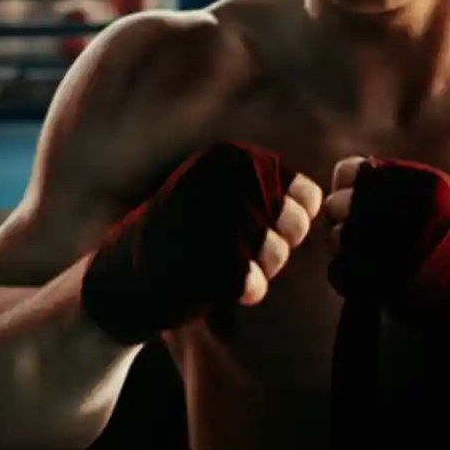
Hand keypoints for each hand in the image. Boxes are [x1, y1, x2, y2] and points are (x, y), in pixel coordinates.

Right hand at [81, 141, 321, 344]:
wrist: (118, 277)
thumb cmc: (181, 236)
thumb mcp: (219, 194)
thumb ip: (267, 189)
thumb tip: (331, 204)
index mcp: (230, 157)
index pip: (306, 192)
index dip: (294, 220)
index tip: (268, 229)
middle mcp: (223, 181)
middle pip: (297, 225)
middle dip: (280, 248)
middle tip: (245, 253)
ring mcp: (214, 219)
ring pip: (277, 254)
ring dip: (262, 270)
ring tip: (228, 266)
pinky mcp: (207, 260)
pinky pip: (255, 283)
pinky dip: (246, 292)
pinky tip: (220, 287)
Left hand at [324, 156, 449, 397]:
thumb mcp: (445, 197)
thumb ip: (399, 181)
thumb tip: (347, 175)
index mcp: (420, 186)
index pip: (352, 171)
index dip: (348, 184)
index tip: (357, 197)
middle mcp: (404, 213)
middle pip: (339, 204)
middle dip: (343, 216)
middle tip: (356, 229)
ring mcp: (392, 251)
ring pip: (337, 238)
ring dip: (344, 246)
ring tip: (366, 253)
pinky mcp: (382, 285)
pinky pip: (339, 271)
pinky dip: (346, 275)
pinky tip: (367, 276)